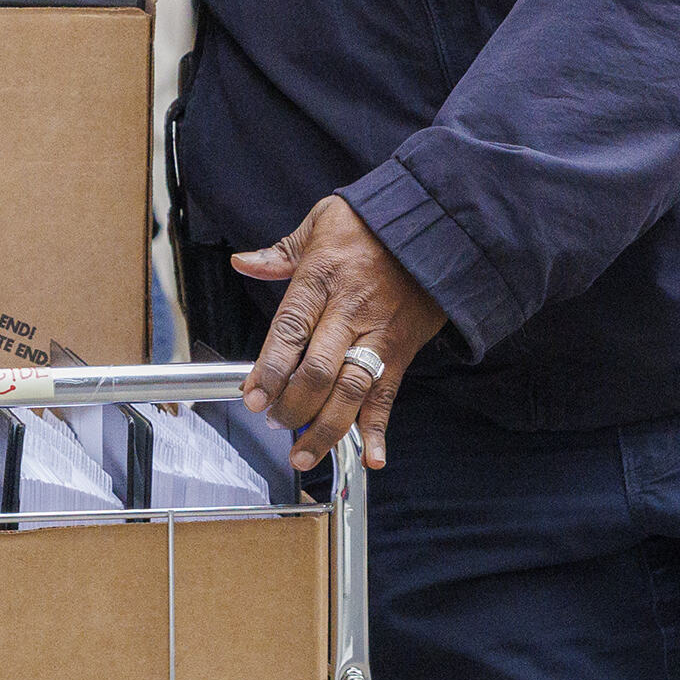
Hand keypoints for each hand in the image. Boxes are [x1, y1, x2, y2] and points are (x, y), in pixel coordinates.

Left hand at [234, 194, 447, 471]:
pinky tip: (371, 457)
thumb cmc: (372, 223)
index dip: (269, 368)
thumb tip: (243, 263)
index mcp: (321, 278)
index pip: (289, 330)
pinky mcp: (403, 350)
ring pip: (351, 390)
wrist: (436, 223)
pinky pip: (390, 395)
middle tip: (274, 424)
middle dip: (293, 405)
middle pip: (319, 369)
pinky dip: (379, 429)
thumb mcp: (321, 222)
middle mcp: (350, 310)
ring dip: (326, 429)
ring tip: (304, 455)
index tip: (252, 397)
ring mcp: (379, 333)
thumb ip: (280, 252)